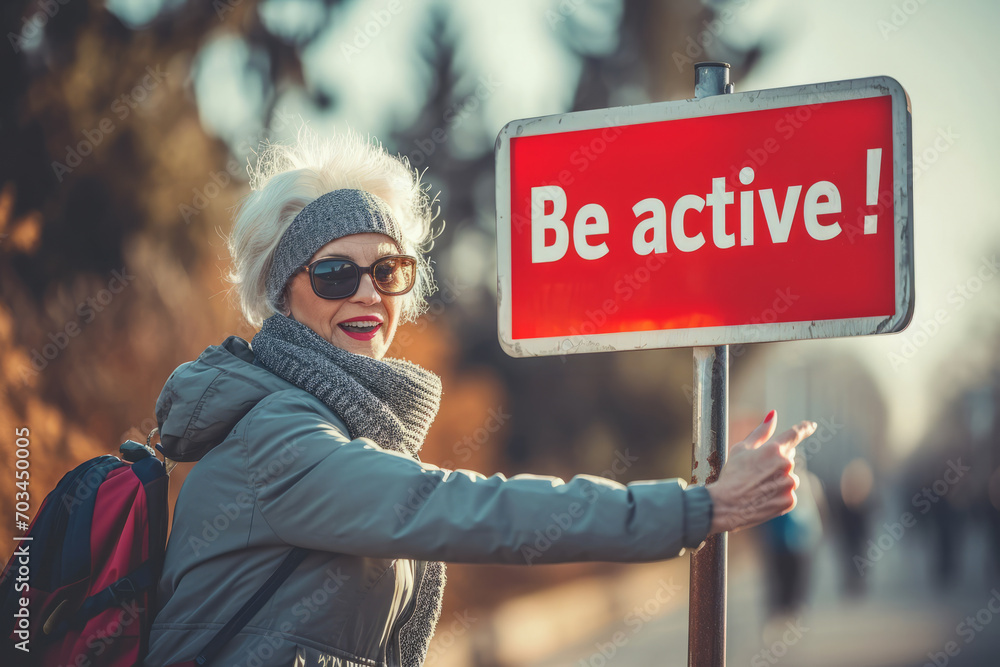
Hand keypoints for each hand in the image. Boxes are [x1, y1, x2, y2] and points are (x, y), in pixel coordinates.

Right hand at [704, 410, 816, 534]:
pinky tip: (763, 497)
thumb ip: (760, 432)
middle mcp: (785, 465)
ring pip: (789, 477)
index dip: (804, 428)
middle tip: (756, 472)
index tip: (812, 425)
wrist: (726, 506)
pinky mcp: (790, 500)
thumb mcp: (741, 449)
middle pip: (788, 458)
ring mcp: (789, 484)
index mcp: (773, 449)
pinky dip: (778, 494)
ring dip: (778, 479)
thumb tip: (773, 414)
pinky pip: (788, 494)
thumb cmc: (731, 475)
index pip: (795, 434)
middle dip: (776, 462)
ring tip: (758, 487)